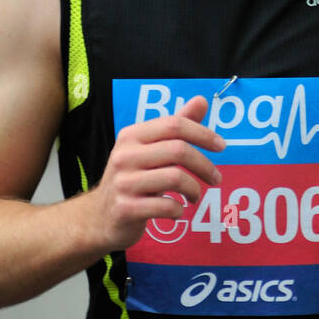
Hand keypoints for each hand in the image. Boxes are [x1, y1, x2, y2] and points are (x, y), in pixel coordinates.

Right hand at [86, 95, 223, 250]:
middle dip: (205, 165)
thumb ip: (175, 126)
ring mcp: (123, 183)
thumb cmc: (132, 179)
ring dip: (194, 189)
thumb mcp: (149, 149)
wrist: (97, 217)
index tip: (221, 146)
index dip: (203, 133)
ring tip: (195, 196)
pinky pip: (165, 206)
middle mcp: (125, 155)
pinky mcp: (124, 209)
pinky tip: (177, 211)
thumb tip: (201, 100)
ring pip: (175, 178)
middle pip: (179, 150)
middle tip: (216, 178)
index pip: (174, 124)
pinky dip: (178, 210)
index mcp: (132, 135)